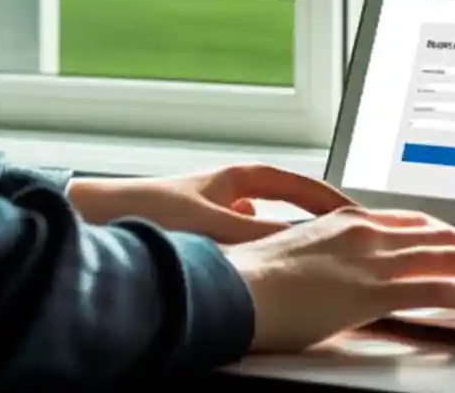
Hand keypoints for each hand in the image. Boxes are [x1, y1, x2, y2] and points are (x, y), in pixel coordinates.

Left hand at [67, 165, 354, 243]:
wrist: (94, 218)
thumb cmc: (146, 212)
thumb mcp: (214, 225)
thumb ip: (260, 237)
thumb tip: (303, 245)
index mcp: (239, 177)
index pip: (300, 185)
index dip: (332, 200)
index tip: (360, 215)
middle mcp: (229, 192)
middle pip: (288, 207)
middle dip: (317, 225)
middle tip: (348, 242)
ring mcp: (214, 213)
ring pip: (265, 230)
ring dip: (286, 245)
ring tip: (310, 265)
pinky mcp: (198, 236)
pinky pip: (242, 247)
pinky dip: (256, 259)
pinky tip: (258, 277)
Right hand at [224, 206, 454, 351]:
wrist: (224, 289)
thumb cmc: (247, 282)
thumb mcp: (296, 260)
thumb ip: (328, 262)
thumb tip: (338, 278)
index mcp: (348, 221)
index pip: (416, 222)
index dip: (451, 236)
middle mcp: (366, 230)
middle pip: (442, 234)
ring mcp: (372, 257)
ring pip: (451, 256)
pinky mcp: (372, 289)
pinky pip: (440, 288)